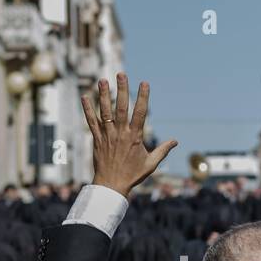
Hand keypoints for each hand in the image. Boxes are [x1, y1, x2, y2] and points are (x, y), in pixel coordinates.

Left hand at [81, 75, 177, 196]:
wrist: (111, 185)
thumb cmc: (132, 175)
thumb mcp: (151, 164)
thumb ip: (163, 150)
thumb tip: (175, 141)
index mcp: (135, 137)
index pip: (140, 113)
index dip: (143, 97)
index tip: (144, 83)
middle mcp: (120, 133)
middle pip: (121, 108)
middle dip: (122, 90)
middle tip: (121, 74)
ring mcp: (107, 135)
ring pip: (105, 112)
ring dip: (104, 95)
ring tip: (103, 80)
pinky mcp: (97, 139)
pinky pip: (91, 122)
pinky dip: (87, 110)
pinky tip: (84, 96)